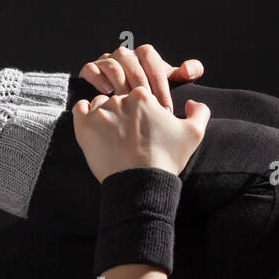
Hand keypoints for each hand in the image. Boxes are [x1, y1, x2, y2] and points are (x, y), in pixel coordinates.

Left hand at [71, 86, 209, 183]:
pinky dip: (85, 115)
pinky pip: (80, 109)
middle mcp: (121, 99)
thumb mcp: (193, 134)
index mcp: (144, 96)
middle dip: (123, 114)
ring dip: (104, 115)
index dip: (141, 111)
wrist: (141, 183)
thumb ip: (199, 112)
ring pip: (99, 103)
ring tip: (112, 137)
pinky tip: (95, 128)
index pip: (138, 95)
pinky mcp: (84, 126)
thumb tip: (192, 103)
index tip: (142, 127)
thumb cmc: (166, 159)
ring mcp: (101, 112)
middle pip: (119, 99)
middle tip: (127, 136)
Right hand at [78, 44, 203, 113]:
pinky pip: (91, 69)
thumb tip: (188, 70)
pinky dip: (98, 79)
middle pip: (132, 63)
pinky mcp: (90, 70)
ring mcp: (106, 61)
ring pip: (112, 66)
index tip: (166, 109)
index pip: (152, 61)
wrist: (123, 109)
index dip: (160, 84)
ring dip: (121, 86)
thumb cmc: (151, 96)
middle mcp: (125, 55)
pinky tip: (107, 94)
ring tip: (129, 106)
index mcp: (145, 55)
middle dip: (142, 89)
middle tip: (149, 111)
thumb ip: (186, 74)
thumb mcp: (170, 85)